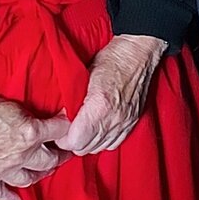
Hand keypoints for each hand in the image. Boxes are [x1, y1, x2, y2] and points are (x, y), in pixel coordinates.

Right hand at [0, 92, 71, 199]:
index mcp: (30, 134)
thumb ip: (32, 115)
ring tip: (45, 170)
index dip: (68, 128)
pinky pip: (0, 193)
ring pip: (29, 179)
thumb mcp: (12, 105)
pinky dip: (10, 198)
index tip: (70, 126)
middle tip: (64, 153)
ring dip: (39, 175)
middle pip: (49, 160)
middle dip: (59, 156)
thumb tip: (46, 117)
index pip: (61, 132)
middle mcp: (20, 155)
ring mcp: (2, 170)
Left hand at [55, 33, 165, 155]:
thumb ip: (71, 101)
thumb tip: (59, 118)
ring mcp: (125, 122)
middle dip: (73, 141)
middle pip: (85, 148)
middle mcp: (114, 119)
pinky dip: (104, 140)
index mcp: (99, 107)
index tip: (60, 128)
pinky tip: (99, 128)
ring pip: (99, 148)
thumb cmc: (112, 58)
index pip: (74, 141)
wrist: (139, 51)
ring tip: (83, 128)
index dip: (62, 138)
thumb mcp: (83, 75)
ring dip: (89, 142)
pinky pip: (114, 143)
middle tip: (68, 127)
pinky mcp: (133, 122)